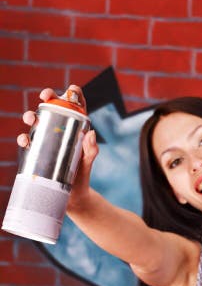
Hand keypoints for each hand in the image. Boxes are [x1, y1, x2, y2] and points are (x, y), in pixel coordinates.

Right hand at [18, 85, 98, 208]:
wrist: (72, 195)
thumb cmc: (82, 175)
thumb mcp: (88, 162)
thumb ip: (92, 149)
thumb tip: (92, 133)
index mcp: (75, 129)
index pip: (75, 108)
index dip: (73, 95)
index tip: (71, 90)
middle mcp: (59, 131)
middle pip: (53, 108)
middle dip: (48, 98)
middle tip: (45, 96)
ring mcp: (46, 140)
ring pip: (37, 122)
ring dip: (31, 115)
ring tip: (31, 119)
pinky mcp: (37, 152)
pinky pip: (28, 141)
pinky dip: (24, 138)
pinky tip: (26, 140)